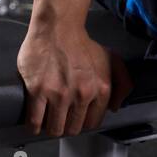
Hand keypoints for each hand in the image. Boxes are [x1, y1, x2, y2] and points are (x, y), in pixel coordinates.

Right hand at [17, 25, 133, 137]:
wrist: (58, 28)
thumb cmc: (81, 43)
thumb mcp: (112, 60)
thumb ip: (122, 84)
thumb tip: (115, 107)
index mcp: (101, 89)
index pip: (93, 122)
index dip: (82, 122)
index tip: (75, 120)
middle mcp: (82, 94)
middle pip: (73, 128)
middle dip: (66, 126)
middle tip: (60, 119)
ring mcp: (59, 94)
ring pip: (55, 128)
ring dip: (51, 127)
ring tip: (48, 121)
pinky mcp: (38, 91)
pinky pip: (35, 121)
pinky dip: (34, 127)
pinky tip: (34, 124)